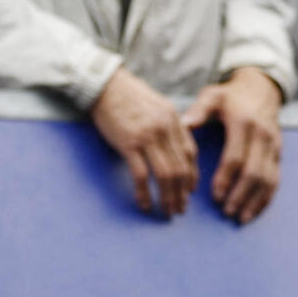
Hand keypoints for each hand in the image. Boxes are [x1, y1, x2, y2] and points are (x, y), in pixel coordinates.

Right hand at [90, 67, 198, 217]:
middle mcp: (165, 129)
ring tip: (167, 211)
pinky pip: (142, 175)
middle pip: (180, 168)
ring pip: (166, 175)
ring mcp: (148, 137)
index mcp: (174, 120)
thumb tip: (170, 149)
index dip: (192, 176)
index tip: (189, 191)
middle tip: (179, 209)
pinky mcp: (129, 144)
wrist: (105, 85)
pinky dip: (145, 193)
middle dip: (181, 193)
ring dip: (168, 197)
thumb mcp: (156, 106)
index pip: (190, 153)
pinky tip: (145, 204)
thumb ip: (166, 126)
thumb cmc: (127, 96)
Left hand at [183, 66, 283, 223]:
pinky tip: (254, 211)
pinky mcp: (279, 153)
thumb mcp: (212, 96)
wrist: (261, 89)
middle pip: (254, 171)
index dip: (226, 178)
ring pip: (268, 178)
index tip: (215, 196)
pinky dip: (266, 198)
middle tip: (226, 212)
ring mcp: (274, 145)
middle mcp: (263, 135)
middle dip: (240, 194)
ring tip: (240, 218)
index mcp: (243, 123)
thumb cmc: (230, 96)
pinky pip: (276, 179)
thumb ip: (198, 110)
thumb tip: (184, 124)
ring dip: (255, 200)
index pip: (236, 156)